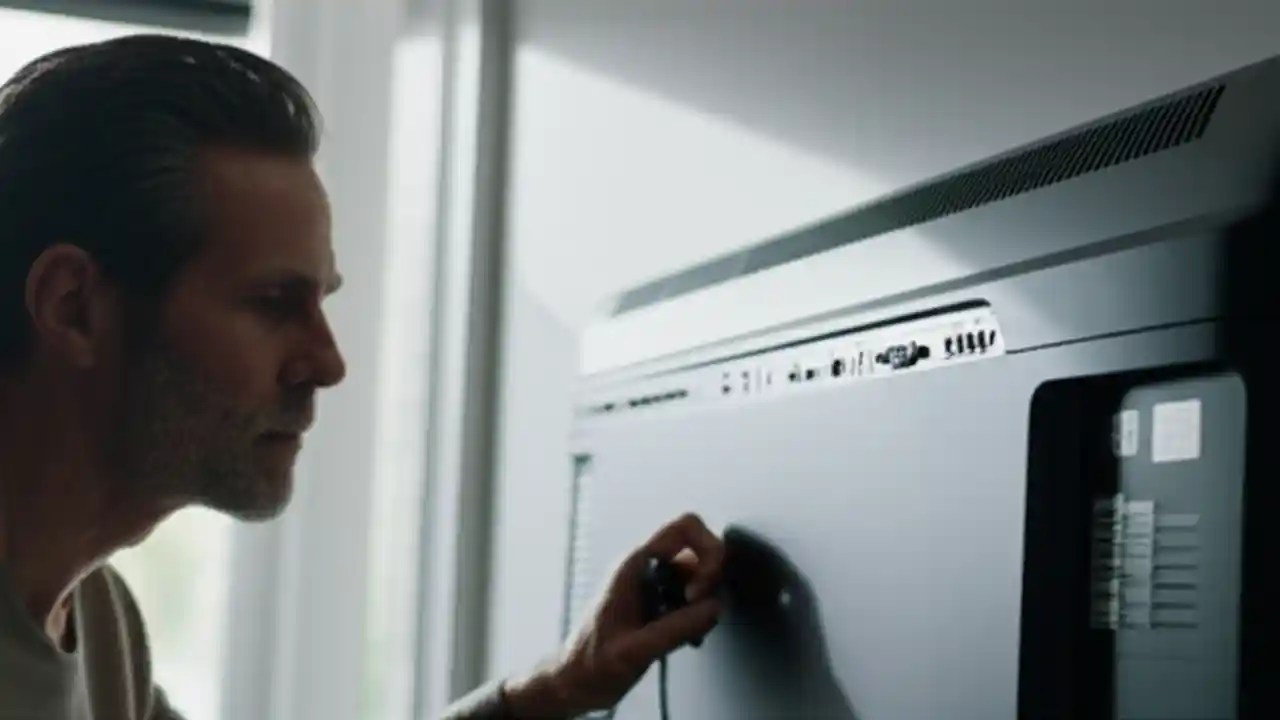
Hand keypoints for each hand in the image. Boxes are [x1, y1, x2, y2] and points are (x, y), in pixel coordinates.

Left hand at [503, 513, 725, 716]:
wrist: (575, 683)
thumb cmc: (593, 665)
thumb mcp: (635, 650)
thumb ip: (676, 628)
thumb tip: (715, 607)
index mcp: (634, 565)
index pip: (684, 527)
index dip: (708, 549)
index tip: (702, 589)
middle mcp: (646, 567)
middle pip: (698, 551)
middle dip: (708, 581)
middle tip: (696, 614)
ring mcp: (653, 584)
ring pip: (697, 575)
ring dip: (703, 602)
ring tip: (689, 634)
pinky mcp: (658, 603)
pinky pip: (691, 596)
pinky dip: (698, 614)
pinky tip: (687, 639)